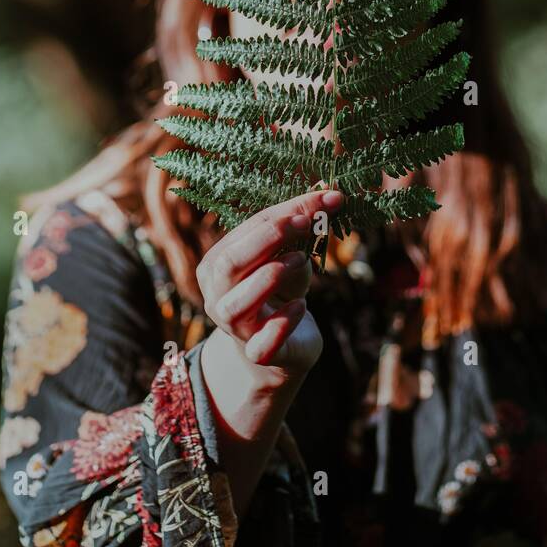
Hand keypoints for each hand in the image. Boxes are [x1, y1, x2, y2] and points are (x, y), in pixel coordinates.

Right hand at [197, 188, 342, 378]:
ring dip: (270, 276)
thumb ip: (300, 229)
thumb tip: (329, 193)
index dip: (282, 214)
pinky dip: (282, 322)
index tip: (322, 199)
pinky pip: (262, 343)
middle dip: (268, 238)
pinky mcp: (257, 354)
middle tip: (305, 223)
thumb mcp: (289, 256)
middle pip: (229, 263)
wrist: (283, 347)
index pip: (246, 231)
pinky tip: (301, 306)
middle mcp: (217, 296)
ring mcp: (234, 329)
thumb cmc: (281, 292)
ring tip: (301, 259)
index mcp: (217, 264)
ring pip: (237, 304)